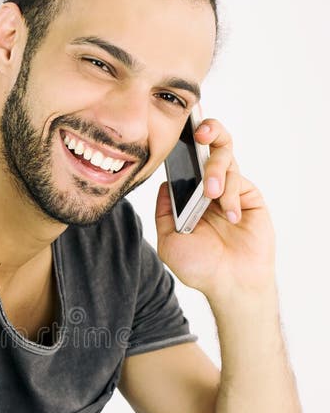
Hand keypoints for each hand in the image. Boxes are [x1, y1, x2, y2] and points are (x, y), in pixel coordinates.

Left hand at [155, 118, 275, 301]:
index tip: (178, 130)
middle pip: (212, 144)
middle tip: (201, 133)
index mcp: (189, 194)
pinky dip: (230, 194)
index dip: (184, 142)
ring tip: (210, 195)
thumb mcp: (169, 242)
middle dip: (209, 130)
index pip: (187, 159)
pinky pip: (238, 180)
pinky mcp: (249, 196)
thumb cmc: (200, 266)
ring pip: (225, 156)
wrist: (230, 282)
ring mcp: (230, 189)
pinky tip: (231, 216)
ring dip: (215, 171)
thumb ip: (163, 212)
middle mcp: (210, 187)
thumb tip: (163, 184)